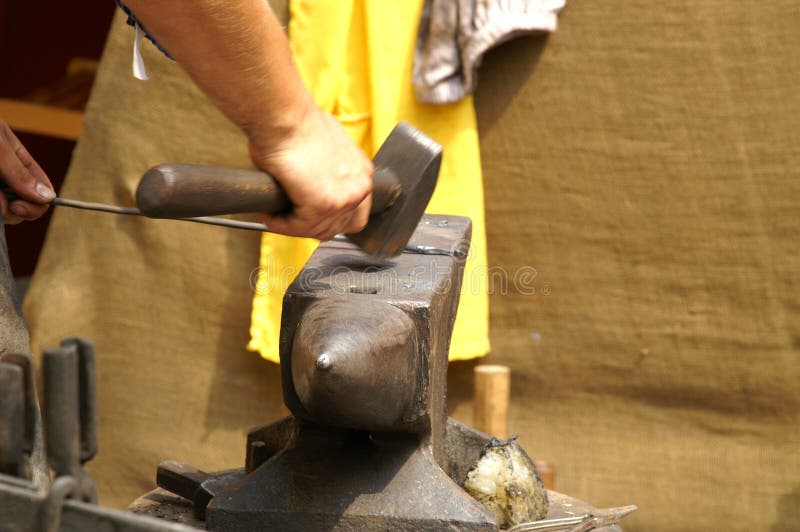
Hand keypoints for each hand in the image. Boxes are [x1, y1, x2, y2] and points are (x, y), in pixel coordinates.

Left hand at [0, 120, 54, 223]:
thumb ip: (19, 172)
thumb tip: (49, 198)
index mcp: (15, 155)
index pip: (42, 186)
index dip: (38, 203)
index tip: (20, 207)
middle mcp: (5, 171)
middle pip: (27, 202)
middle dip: (18, 210)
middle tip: (3, 208)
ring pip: (8, 208)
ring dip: (2, 210)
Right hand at [249, 106, 372, 240]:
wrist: (285, 118)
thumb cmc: (296, 126)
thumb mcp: (323, 149)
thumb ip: (327, 172)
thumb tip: (313, 183)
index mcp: (362, 172)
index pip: (354, 213)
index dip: (329, 218)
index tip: (307, 216)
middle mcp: (361, 186)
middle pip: (340, 227)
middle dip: (312, 226)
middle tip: (289, 219)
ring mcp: (346, 198)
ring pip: (318, 230)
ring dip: (294, 226)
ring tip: (275, 215)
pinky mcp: (325, 205)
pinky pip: (299, 228)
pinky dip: (281, 224)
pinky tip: (270, 214)